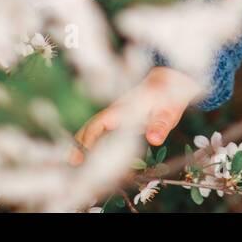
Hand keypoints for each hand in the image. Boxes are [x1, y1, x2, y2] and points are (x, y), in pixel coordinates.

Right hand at [69, 66, 202, 165]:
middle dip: (80, 142)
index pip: (101, 122)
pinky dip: (93, 141)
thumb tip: (154, 139)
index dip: (90, 137)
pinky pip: (102, 129)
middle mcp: (117, 110)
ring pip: (95, 127)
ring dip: (83, 141)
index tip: (82, 153)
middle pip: (92, 125)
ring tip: (73, 161)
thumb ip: (161, 124)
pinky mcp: (121, 118)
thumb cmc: (169, 94)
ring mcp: (117, 114)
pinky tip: (89, 154)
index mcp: (125, 108)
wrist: (169, 79)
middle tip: (71, 162)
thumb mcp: (169, 110)